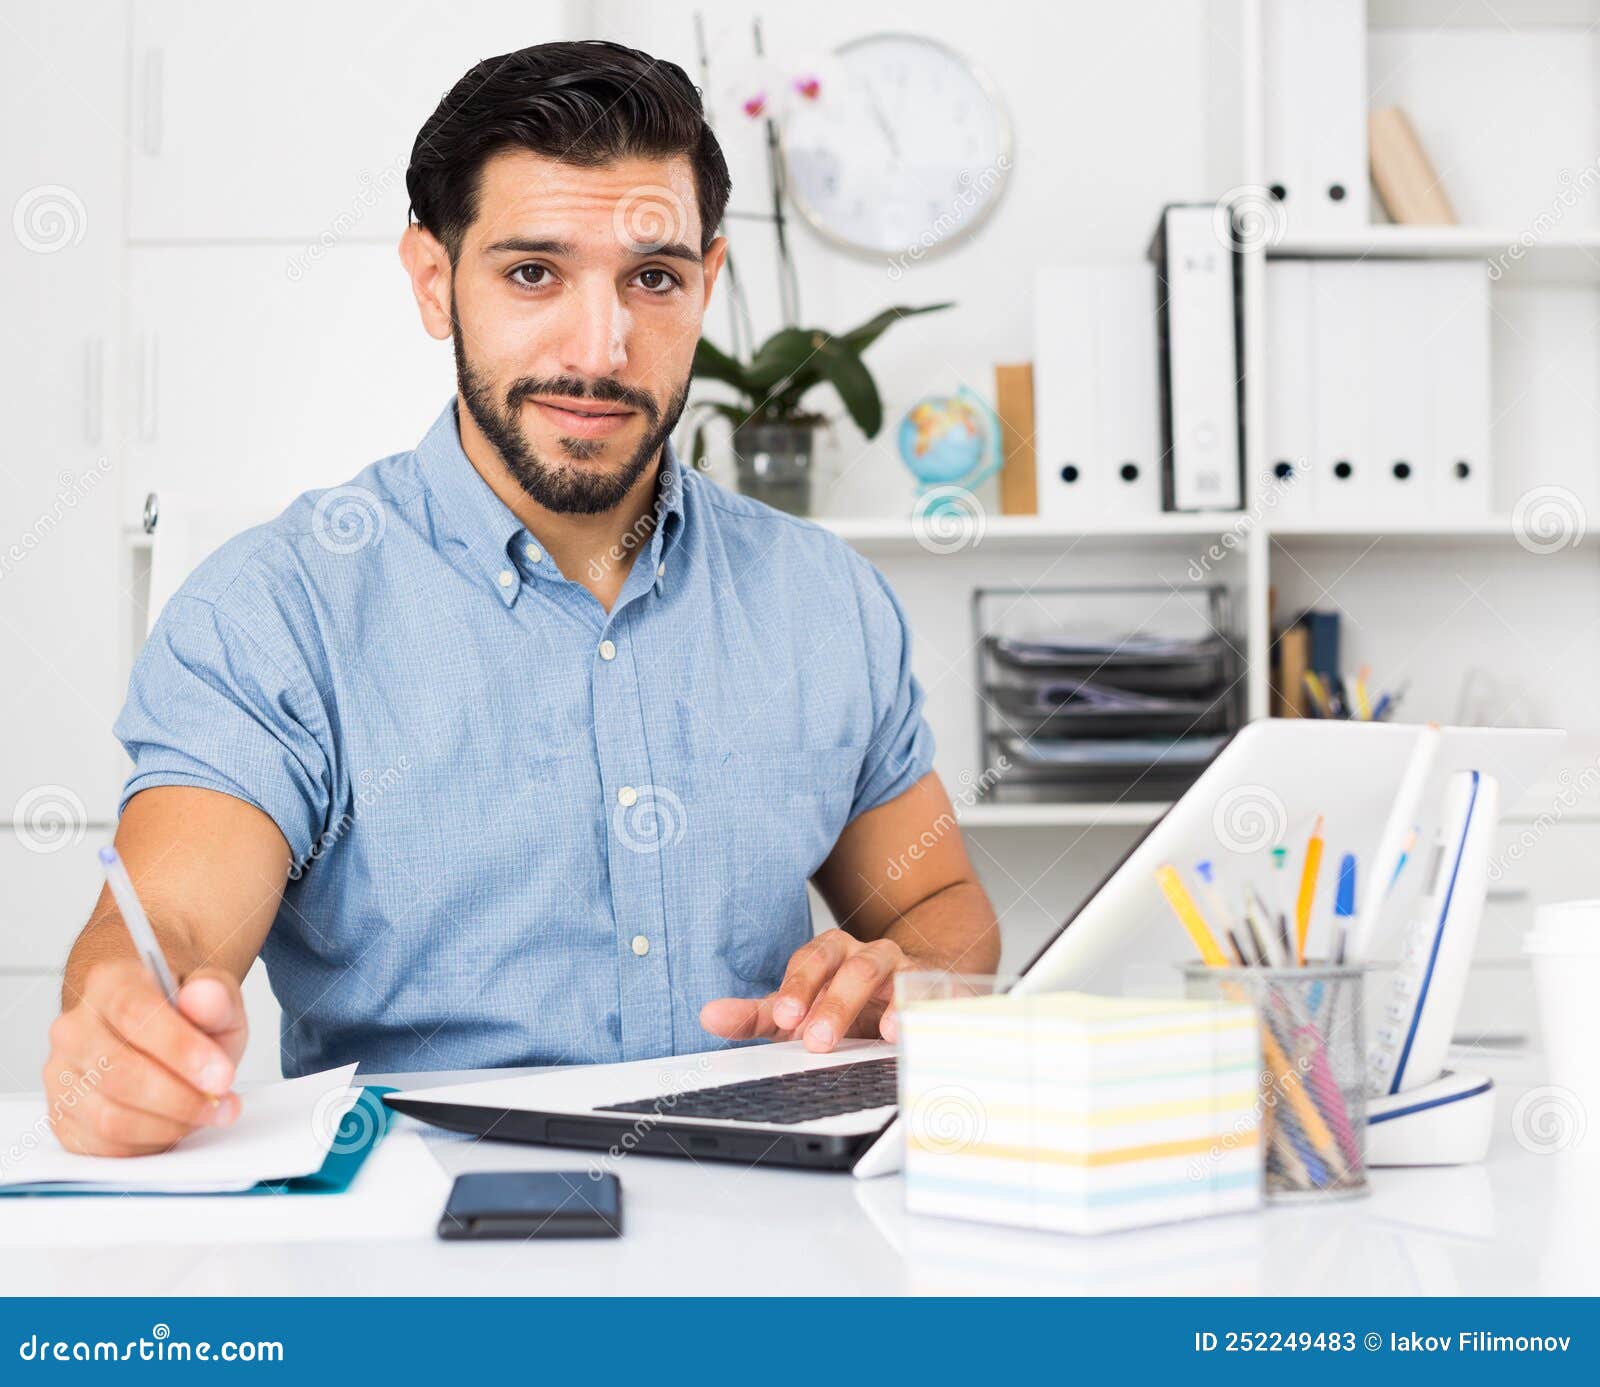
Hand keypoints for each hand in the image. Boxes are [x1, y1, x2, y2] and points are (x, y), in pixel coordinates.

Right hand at [43, 960, 247, 1156]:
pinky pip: (104, 1146)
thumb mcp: (217, 998)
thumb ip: (217, 997)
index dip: (180, 1049)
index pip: (134, 1013)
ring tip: (208, 1113)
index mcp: (110, 984)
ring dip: (169, 1124)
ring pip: (110, 1117)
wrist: (161, 1035)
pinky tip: (176, 1125)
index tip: (222, 1074)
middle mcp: (74, 1029)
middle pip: (120, 1073)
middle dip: (182, 1097)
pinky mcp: (62, 1118)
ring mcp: (61, 1075)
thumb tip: (204, 996)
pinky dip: (149, 1143)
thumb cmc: (187, 1017)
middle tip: (222, 1102)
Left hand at [700, 929, 914, 1052]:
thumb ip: (759, 1016)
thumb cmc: (853, 1001)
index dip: (797, 988)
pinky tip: (901, 1031)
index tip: (784, 1018)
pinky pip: (926, 991)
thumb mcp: (803, 1010)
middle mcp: (864, 954)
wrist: (919, 989)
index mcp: (829, 956)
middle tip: (815, 1039)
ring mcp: (900, 968)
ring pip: (881, 972)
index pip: (809, 963)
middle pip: (846, 966)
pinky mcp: (932, 986)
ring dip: (872, 1004)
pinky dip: (915, 1007)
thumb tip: (709, 1016)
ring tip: (868, 1034)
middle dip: (832, 1001)